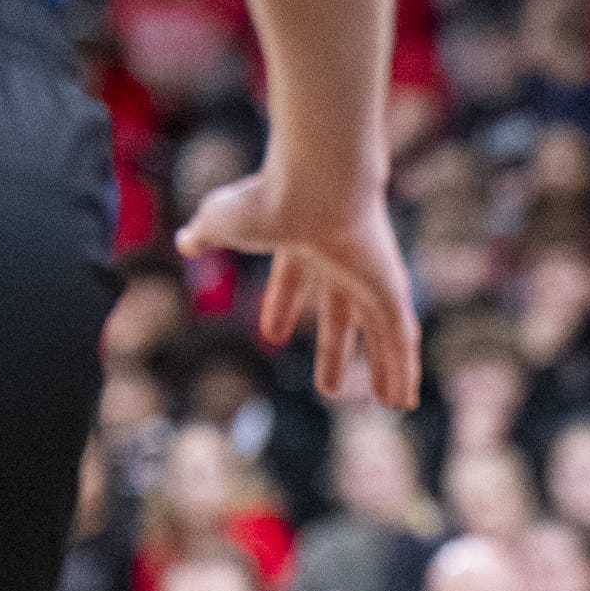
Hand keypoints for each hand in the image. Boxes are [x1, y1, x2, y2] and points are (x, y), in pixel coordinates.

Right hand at [183, 169, 421, 408]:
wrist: (314, 186)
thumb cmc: (267, 201)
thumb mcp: (221, 221)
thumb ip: (206, 233)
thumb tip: (185, 239)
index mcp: (299, 244)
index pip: (291, 282)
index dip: (281, 308)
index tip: (274, 335)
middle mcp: (340, 262)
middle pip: (341, 317)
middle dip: (335, 352)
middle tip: (329, 387)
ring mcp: (370, 277)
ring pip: (381, 333)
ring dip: (384, 370)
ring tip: (388, 404)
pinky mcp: (392, 290)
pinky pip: (402, 339)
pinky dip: (404, 369)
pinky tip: (405, 397)